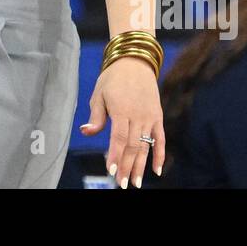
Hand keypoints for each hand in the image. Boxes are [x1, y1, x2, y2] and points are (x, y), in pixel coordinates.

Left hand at [80, 54, 164, 187]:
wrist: (135, 62)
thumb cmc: (112, 78)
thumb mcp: (99, 94)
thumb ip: (96, 116)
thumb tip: (86, 132)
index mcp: (120, 109)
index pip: (118, 138)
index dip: (116, 155)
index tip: (112, 171)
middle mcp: (137, 115)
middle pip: (132, 146)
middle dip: (127, 166)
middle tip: (123, 184)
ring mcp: (149, 117)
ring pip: (145, 145)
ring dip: (141, 166)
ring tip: (137, 183)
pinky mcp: (157, 116)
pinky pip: (160, 139)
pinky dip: (159, 155)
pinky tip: (157, 170)